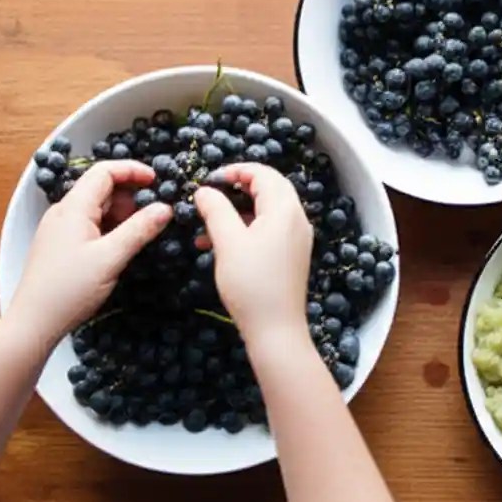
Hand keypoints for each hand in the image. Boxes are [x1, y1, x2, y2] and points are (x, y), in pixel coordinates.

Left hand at [7, 161, 171, 345]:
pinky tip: (120, 247)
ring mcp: (59, 229)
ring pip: (96, 209)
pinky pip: (89, 225)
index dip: (132, 170)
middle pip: (101, 189)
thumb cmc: (69, 289)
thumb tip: (165, 208)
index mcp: (73, 207)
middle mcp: (63, 212)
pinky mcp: (60, 246)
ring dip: (121, 214)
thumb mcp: (110, 258)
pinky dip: (109, 228)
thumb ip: (139, 230)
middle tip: (154, 215)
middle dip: (130, 196)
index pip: (104, 172)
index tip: (157, 181)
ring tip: (141, 234)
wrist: (33, 322)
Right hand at [194, 163, 312, 345]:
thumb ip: (216, 210)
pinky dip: (246, 230)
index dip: (235, 171)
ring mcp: (297, 239)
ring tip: (205, 227)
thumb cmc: (251, 283)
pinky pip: (269, 231)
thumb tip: (205, 190)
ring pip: (266, 212)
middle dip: (237, 189)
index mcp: (285, 210)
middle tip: (210, 196)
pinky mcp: (292, 256)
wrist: (276, 330)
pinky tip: (220, 246)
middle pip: (268, 189)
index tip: (209, 180)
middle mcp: (296, 220)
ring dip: (237, 213)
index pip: (263, 174)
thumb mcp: (227, 242)